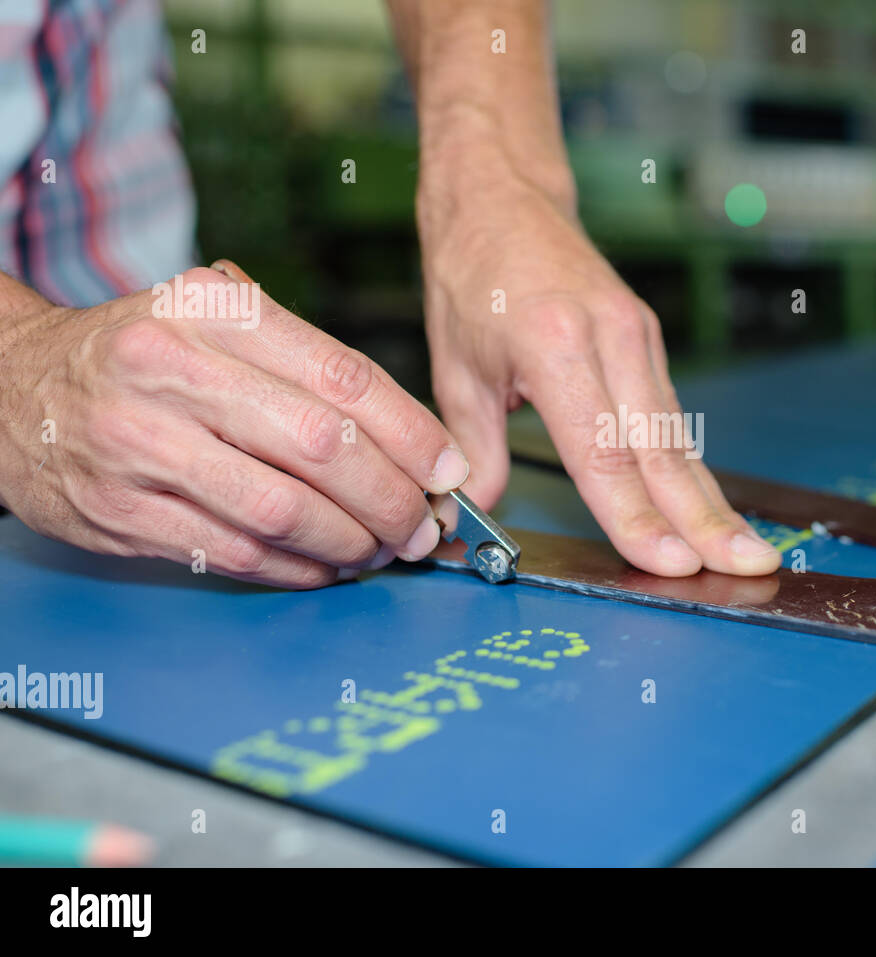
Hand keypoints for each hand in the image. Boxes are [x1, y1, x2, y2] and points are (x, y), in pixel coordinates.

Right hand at [0, 264, 468, 587]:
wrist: (14, 386)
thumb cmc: (139, 354)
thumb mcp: (214, 320)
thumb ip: (306, 365)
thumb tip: (414, 440)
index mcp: (214, 311)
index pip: (343, 376)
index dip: (412, 434)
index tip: (449, 469)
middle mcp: (172, 368)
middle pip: (323, 446)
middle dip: (390, 497)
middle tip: (420, 524)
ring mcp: (140, 442)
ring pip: (281, 509)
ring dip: (348, 541)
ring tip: (378, 549)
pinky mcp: (119, 509)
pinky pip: (233, 552)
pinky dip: (293, 568)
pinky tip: (322, 566)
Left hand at [418, 139, 779, 577]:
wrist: (503, 196)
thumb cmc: (473, 274)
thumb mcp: (455, 366)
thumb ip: (472, 447)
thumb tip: (475, 511)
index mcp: (556, 346)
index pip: (603, 453)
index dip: (636, 516)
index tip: (668, 563)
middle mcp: (612, 340)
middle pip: (663, 450)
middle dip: (704, 520)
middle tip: (746, 568)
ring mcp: (639, 336)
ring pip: (678, 436)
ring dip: (711, 500)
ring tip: (746, 550)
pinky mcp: (648, 339)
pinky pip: (672, 416)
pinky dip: (691, 467)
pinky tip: (710, 508)